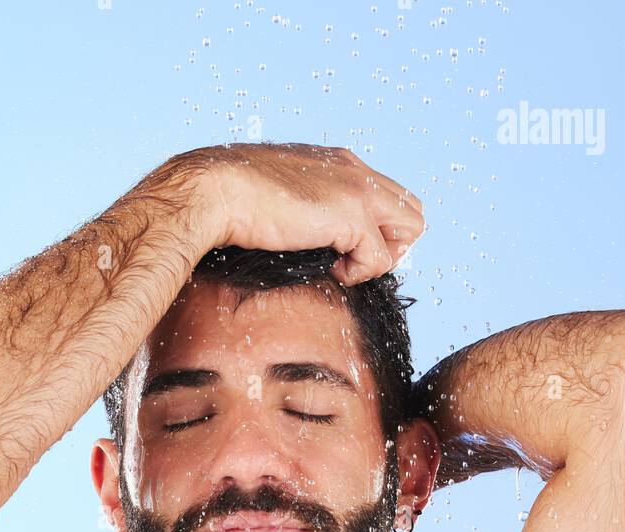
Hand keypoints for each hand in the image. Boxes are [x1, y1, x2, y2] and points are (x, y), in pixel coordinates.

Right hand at [173, 142, 425, 285]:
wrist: (213, 191)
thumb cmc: (233, 201)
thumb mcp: (279, 200)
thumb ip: (304, 211)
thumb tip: (306, 237)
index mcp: (338, 164)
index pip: (387, 197)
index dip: (375, 233)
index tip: (342, 250)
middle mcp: (355, 170)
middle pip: (411, 211)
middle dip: (389, 244)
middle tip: (350, 261)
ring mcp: (357, 190)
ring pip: (410, 230)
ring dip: (379, 257)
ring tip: (342, 263)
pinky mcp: (351, 214)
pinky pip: (379, 259)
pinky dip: (357, 273)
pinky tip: (328, 266)